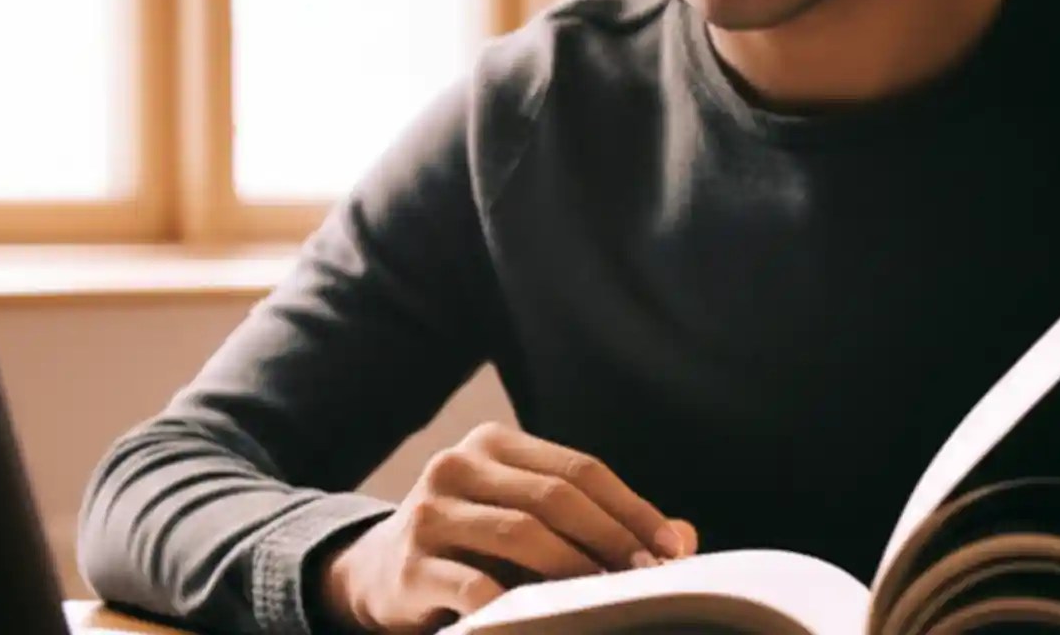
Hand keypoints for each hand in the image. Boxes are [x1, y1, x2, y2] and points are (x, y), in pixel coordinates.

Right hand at [318, 422, 696, 632]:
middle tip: (650, 578)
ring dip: (576, 571)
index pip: (579, 468)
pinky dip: (521, 606)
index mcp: (493, 443)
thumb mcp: (527, 521)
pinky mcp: (411, 565)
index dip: (631, 507)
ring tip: (610, 600)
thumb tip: (683, 539)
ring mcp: (429, 512)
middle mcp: (457, 464)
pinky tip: (550, 622)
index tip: (671, 548)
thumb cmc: (473, 546)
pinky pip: (477, 586)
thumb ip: (597, 523)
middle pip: (554, 496)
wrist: (376, 573)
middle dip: (611, 539)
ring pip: (521, 534)